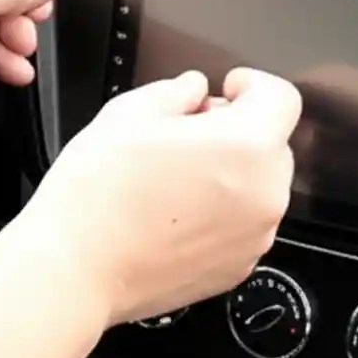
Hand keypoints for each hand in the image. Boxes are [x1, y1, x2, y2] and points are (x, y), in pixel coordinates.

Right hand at [19, 68, 301, 324]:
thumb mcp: (128, 114)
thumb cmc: (97, 196)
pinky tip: (175, 211)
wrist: (75, 271)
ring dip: (233, 173)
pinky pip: (245, 224)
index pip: (282, 98)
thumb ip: (176, 91)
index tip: (229, 90)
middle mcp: (264, 195)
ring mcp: (254, 237)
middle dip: (238, 130)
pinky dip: (224, 212)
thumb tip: (194, 90)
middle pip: (273, 143)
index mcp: (247, 147)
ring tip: (175, 177)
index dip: (252, 86)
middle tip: (188, 133)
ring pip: (260, 186)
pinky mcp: (238, 267)